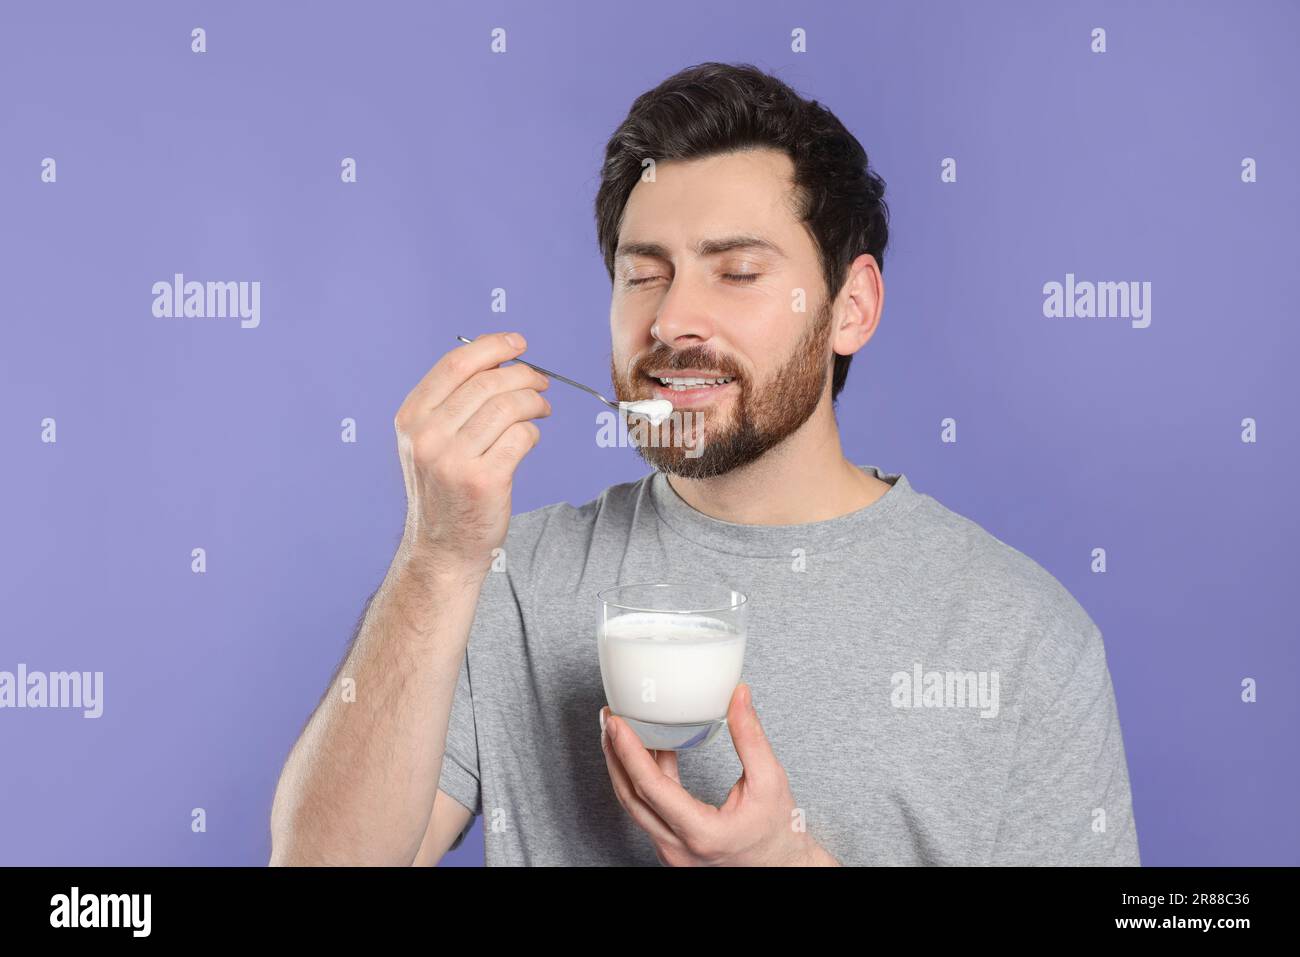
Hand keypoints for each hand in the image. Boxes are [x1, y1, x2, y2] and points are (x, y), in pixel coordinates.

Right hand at [392, 332, 550, 578]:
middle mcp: (428, 437)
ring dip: (534, 402)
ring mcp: (454, 459)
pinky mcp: (484, 480)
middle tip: (541, 382)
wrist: (442, 548)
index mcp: (411, 419)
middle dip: (523, 375)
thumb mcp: (430, 442)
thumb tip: (501, 361)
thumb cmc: (444, 490)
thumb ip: (453, 403)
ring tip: (541, 409)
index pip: (455, 365)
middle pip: (488, 383)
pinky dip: (532, 432)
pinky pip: (521, 437)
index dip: (492, 347)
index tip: (518, 343)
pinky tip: (529, 438)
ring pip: (509, 407)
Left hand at [600, 683, 838, 865]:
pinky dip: (642, 779)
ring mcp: (671, 851)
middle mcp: (679, 847)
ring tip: (620, 731)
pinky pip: (647, 810)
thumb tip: (739, 696)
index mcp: (702, 832)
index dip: (629, 752)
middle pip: (632, 797)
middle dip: (615, 754)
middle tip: (609, 719)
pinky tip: (649, 751)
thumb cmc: (777, 831)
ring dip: (623, 767)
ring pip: (635, 806)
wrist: (782, 865)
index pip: (652, 788)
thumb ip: (751, 737)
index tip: (618, 724)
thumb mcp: (770, 781)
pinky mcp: (671, 846)